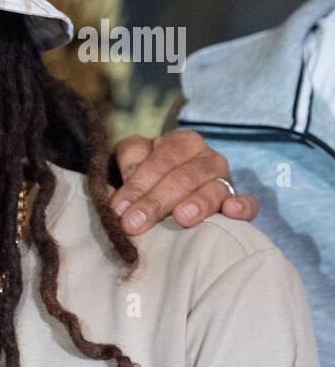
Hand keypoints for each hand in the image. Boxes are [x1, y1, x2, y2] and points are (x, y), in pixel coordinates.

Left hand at [110, 130, 257, 235]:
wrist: (168, 190)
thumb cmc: (147, 174)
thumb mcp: (134, 157)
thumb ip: (130, 156)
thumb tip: (130, 172)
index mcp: (182, 142)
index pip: (162, 160)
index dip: (138, 184)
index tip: (119, 208)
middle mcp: (207, 158)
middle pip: (183, 178)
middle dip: (156, 202)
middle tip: (134, 224)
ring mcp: (225, 180)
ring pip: (214, 190)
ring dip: (197, 204)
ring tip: (181, 218)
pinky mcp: (238, 201)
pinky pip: (247, 204)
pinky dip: (242, 207)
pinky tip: (230, 212)